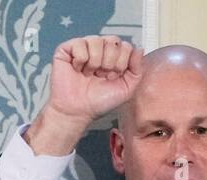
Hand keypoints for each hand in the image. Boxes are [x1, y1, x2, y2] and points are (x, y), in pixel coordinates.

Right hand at [25, 35, 142, 155]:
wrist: (78, 111)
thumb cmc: (100, 101)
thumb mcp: (127, 89)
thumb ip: (137, 69)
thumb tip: (140, 48)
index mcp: (114, 56)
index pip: (126, 46)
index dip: (121, 63)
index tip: (112, 77)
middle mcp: (100, 48)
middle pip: (113, 41)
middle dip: (109, 63)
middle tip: (101, 76)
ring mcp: (84, 47)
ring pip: (96, 40)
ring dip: (95, 62)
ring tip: (89, 74)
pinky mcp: (67, 49)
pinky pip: (79, 43)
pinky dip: (80, 60)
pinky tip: (77, 69)